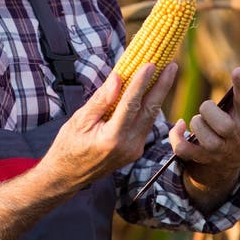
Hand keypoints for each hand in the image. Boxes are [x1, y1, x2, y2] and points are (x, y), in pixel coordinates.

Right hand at [42, 61, 177, 192]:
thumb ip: (101, 99)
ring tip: (166, 73)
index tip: (150, 64)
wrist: (67, 176)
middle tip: (172, 65)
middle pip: (150, 111)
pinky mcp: (135, 151)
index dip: (141, 82)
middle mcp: (128, 146)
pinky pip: (145, 125)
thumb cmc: (69, 145)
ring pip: (150, 118)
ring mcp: (134, 150)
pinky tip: (152, 92)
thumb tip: (118, 78)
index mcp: (112, 138)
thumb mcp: (79, 120)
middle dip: (162, 86)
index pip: (131, 104)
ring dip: (158, 94)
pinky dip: (149, 106)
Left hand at [169, 41, 239, 209]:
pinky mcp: (200, 159)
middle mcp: (236, 136)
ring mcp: (219, 150)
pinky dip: (177, 138)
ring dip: (196, 123)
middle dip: (209, 109)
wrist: (228, 163)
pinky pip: (184, 148)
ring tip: (202, 124)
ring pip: (201, 131)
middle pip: (221, 121)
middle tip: (210, 109)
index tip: (237, 70)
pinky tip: (180, 129)